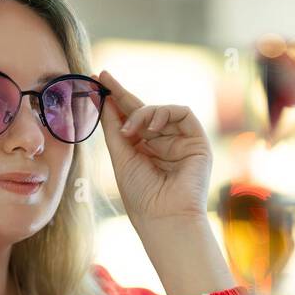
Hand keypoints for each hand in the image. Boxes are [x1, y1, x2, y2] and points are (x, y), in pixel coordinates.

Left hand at [96, 70, 212, 229]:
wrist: (164, 217)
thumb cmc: (141, 195)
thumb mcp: (121, 155)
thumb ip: (113, 126)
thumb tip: (103, 98)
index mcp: (145, 150)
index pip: (129, 119)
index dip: (114, 100)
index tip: (96, 81)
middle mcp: (163, 144)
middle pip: (143, 110)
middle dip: (122, 94)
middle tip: (103, 77)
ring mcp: (181, 142)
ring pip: (161, 111)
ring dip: (142, 114)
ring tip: (129, 131)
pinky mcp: (198, 142)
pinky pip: (183, 113)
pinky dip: (164, 114)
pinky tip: (150, 129)